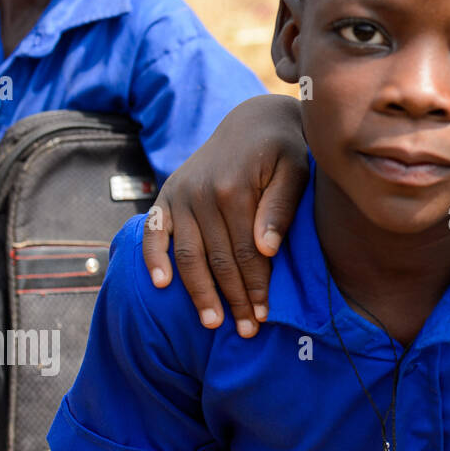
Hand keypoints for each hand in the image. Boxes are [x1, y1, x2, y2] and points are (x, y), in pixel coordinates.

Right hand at [142, 95, 308, 336]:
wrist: (255, 121)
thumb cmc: (285, 149)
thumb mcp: (296, 169)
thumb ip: (281, 207)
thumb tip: (267, 249)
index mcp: (234, 189)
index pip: (246, 253)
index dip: (255, 288)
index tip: (264, 316)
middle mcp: (201, 194)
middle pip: (217, 260)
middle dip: (232, 299)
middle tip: (246, 330)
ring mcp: (180, 195)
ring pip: (187, 255)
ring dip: (198, 292)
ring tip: (212, 322)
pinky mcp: (167, 195)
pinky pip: (154, 231)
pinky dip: (153, 258)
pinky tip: (162, 285)